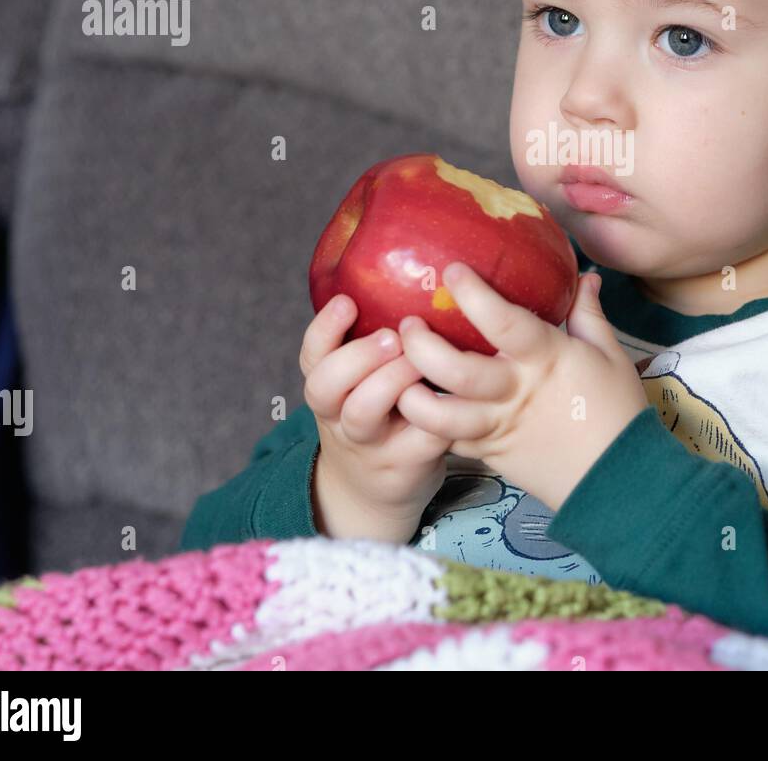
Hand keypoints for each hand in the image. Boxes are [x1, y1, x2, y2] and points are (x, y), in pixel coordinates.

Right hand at [299, 294, 452, 539]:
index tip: (346, 301)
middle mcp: (339, 416)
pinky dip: (436, 416)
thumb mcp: (362, 385)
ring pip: (363, 413)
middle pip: (325, 386)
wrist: (376, 493)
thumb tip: (411, 274)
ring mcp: (369, 444)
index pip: (311, 356)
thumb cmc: (380, 416)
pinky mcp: (404, 466)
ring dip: (391, 381)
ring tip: (421, 361)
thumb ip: (374, 344)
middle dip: (356, 356)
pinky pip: (418, 440)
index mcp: (329, 389)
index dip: (324, 329)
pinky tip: (456, 396)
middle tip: (392, 336)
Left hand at [393, 264, 647, 511]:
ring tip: (397, 373)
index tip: (452, 272)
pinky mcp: (489, 453)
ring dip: (412, 395)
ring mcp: (497, 427)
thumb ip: (588, 314)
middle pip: (455, 370)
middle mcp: (514, 392)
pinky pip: (448, 440)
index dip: (473, 295)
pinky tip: (416, 404)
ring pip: (440, 416)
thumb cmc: (617, 411)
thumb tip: (586, 276)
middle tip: (408, 325)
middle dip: (422, 346)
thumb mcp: (610, 355)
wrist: (618, 479)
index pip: (502, 321)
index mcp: (545, 359)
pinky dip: (428, 423)